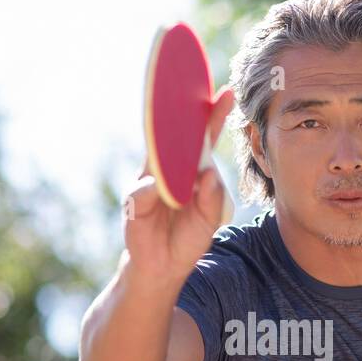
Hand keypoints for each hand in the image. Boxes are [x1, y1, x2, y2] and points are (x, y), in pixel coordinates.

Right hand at [123, 87, 235, 282]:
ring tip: (182, 124)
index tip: (227, 94)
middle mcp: (168, 172)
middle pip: (178, 139)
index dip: (212, 118)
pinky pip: (142, 191)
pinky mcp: (134, 203)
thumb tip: (208, 176)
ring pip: (156, 157)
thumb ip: (211, 199)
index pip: (202, 140)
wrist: (162, 267)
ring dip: (167, 142)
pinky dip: (150, 191)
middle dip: (188, 115)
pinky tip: (157, 190)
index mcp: (190, 173)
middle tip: (203, 93)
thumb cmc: (187, 238)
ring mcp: (149, 184)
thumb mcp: (209, 220)